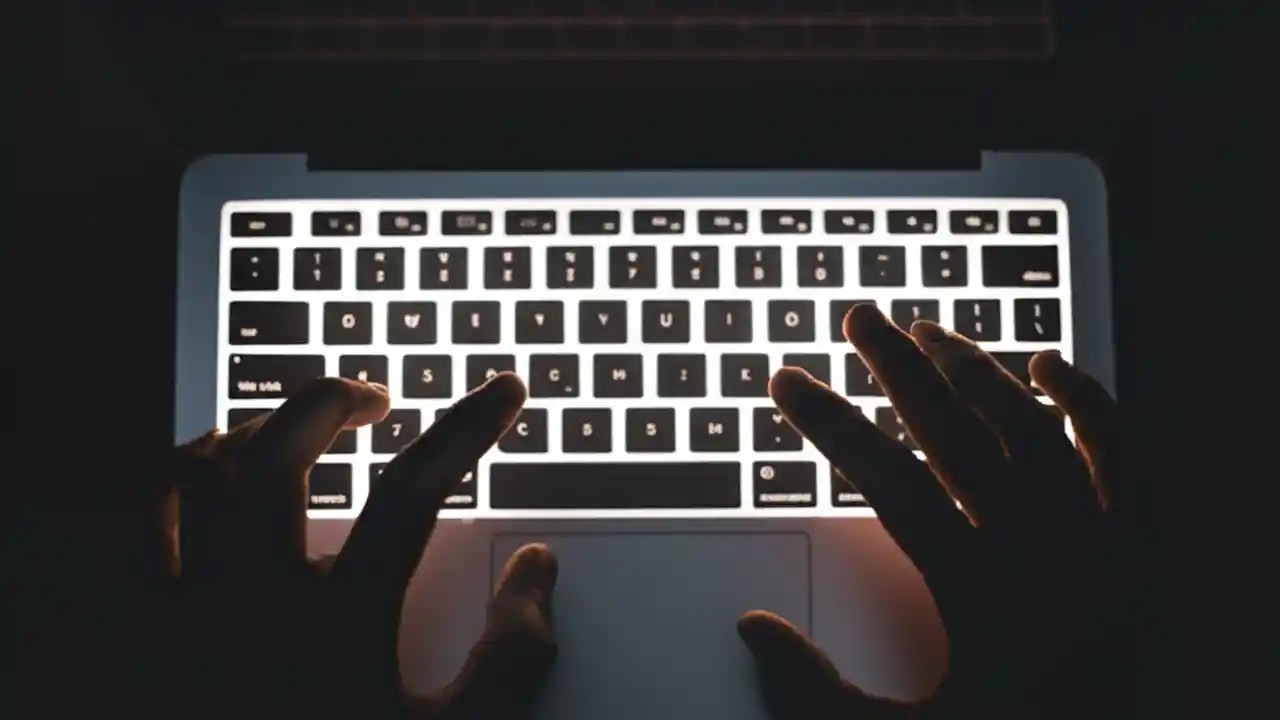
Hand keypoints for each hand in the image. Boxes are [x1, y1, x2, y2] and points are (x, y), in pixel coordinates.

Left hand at [155, 373, 555, 719]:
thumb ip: (513, 656)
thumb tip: (538, 570)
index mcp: (339, 626)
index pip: (412, 491)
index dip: (467, 426)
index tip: (502, 390)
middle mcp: (253, 605)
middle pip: (280, 453)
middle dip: (333, 400)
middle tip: (376, 397)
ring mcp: (190, 617)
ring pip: (198, 476)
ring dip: (252, 428)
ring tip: (296, 423)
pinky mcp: (150, 638)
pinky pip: (142, 526)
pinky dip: (180, 477)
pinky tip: (217, 473)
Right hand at [739, 305, 1131, 718]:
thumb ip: (816, 691)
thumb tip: (753, 626)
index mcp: (979, 595)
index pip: (889, 482)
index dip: (831, 424)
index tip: (788, 381)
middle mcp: (1043, 556)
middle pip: (961, 434)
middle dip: (902, 370)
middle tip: (861, 318)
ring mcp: (1099, 547)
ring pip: (1036, 431)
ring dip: (980, 374)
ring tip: (930, 333)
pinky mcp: (1139, 552)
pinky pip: (1121, 459)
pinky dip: (1090, 404)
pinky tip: (1048, 365)